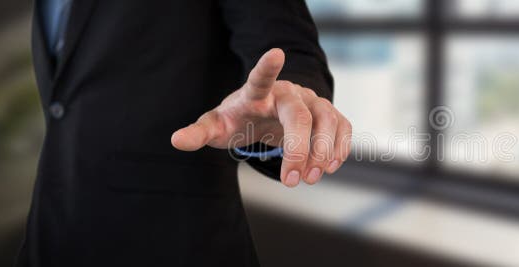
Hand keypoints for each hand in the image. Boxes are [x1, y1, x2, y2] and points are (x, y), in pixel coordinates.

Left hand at [171, 48, 350, 186]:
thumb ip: (199, 133)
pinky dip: (340, 149)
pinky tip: (329, 167)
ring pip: (328, 120)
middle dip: (298, 150)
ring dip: (323, 153)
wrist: (266, 114)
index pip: (261, 78)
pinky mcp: (328, 114)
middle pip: (300, 115)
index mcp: (257, 94)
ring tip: (310, 178)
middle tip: (291, 180)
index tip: (275, 53)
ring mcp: (312, 101)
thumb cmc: (239, 118)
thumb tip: (175, 141)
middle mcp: (288, 93)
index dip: (267, 67)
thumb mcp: (217, 126)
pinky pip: (343, 127)